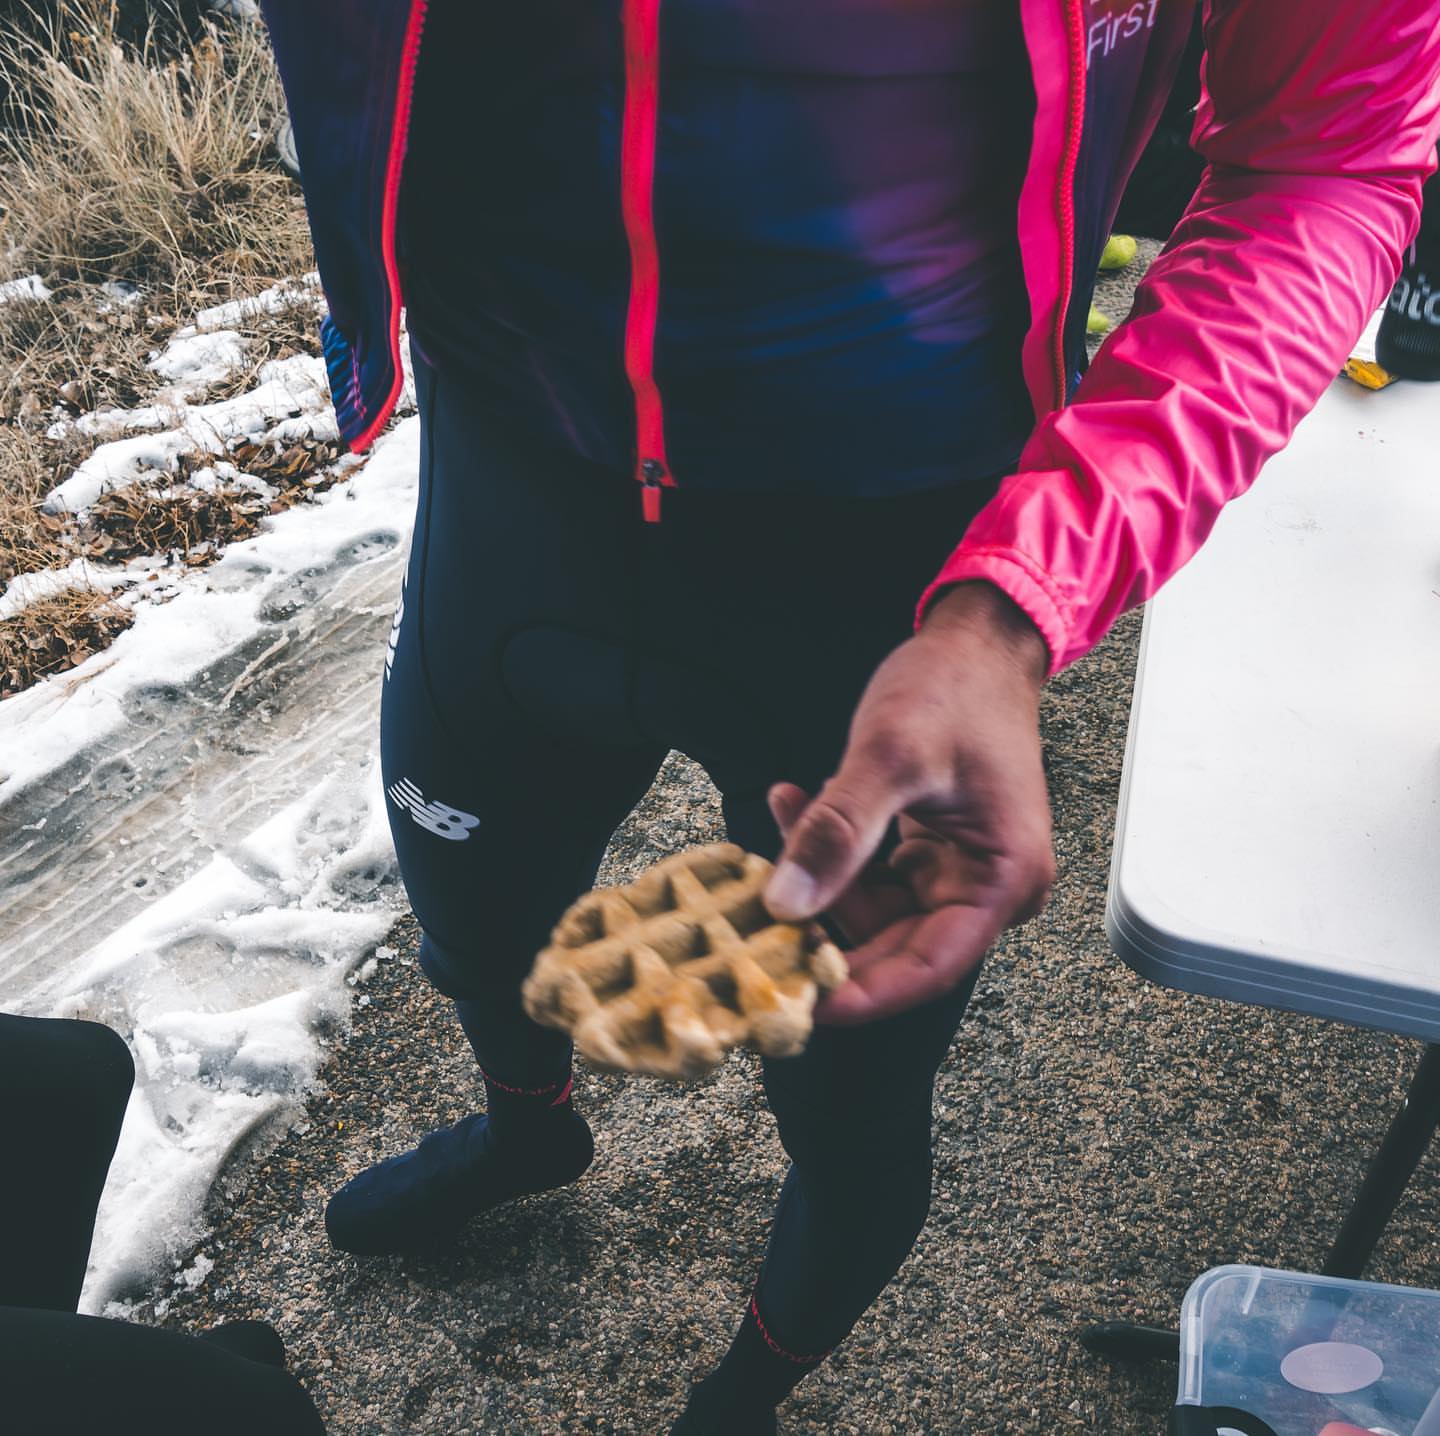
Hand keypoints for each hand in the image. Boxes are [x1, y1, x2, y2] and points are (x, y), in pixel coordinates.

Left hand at [765, 582, 1055, 1023]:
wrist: (978, 643)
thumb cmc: (957, 688)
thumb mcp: (891, 756)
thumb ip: (839, 832)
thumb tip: (787, 904)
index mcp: (1003, 880)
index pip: (927, 967)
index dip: (860, 992)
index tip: (796, 1003)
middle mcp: (988, 889)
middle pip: (895, 945)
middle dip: (825, 929)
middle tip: (756, 919)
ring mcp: (958, 872)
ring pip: (872, 910)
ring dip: (819, 875)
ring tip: (784, 814)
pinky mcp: (929, 853)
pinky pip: (869, 876)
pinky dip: (830, 851)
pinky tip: (796, 805)